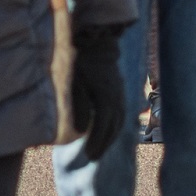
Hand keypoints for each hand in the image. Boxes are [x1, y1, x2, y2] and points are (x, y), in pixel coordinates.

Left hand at [69, 22, 131, 150]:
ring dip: (111, 136)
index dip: (97, 142)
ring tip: (101, 147)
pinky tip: (109, 129)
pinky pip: (121, 111)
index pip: (104, 125)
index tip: (88, 155)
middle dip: (104, 143)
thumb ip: (78, 107)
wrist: (95, 39)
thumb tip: (80, 131)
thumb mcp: (73, 82)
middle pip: (114, 126)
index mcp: (106, 96)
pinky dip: (116, 124)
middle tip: (93, 157)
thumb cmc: (79, 60)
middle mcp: (117, 96)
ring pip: (120, 119)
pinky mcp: (119, 88)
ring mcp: (120, 92)